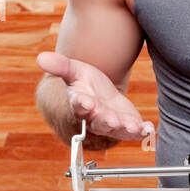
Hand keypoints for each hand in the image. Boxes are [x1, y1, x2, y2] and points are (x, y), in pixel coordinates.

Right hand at [37, 50, 154, 144]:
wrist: (98, 95)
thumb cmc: (84, 83)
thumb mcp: (73, 70)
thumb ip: (60, 65)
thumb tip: (41, 58)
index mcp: (79, 104)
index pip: (78, 106)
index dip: (82, 104)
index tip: (86, 102)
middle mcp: (95, 118)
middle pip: (99, 121)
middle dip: (106, 121)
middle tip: (112, 120)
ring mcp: (111, 124)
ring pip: (117, 130)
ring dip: (125, 129)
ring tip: (134, 127)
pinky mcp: (126, 126)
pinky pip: (134, 132)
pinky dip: (142, 131)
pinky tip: (149, 129)